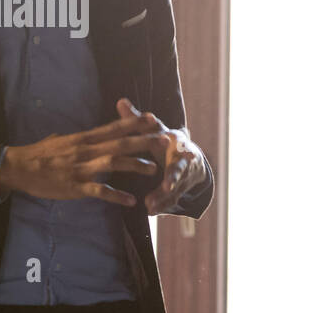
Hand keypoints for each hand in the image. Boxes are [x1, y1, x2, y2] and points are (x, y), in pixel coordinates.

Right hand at [0, 107, 170, 205]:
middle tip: (164, 140)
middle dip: (143, 141)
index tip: (152, 118)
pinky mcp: (75, 187)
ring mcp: (80, 169)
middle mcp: (85, 150)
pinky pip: (99, 192)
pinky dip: (116, 196)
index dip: (133, 123)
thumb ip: (77, 139)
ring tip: (153, 169)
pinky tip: (130, 201)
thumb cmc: (38, 154)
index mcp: (83, 138)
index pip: (112, 128)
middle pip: (119, 143)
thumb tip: (86, 136)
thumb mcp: (60, 140)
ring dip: (134, 165)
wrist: (19, 168)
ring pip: (113, 164)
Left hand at [111, 99, 202, 213]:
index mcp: (177, 143)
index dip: (183, 150)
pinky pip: (172, 201)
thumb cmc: (166, 141)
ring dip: (164, 198)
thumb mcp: (155, 129)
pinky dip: (163, 207)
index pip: (180, 145)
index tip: (185, 152)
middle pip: (180, 171)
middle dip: (175, 179)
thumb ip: (137, 120)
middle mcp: (184, 161)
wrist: (191, 158)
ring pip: (175, 190)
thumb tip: (120, 101)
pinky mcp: (180, 191)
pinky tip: (151, 212)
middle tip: (167, 187)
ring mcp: (184, 178)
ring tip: (151, 207)